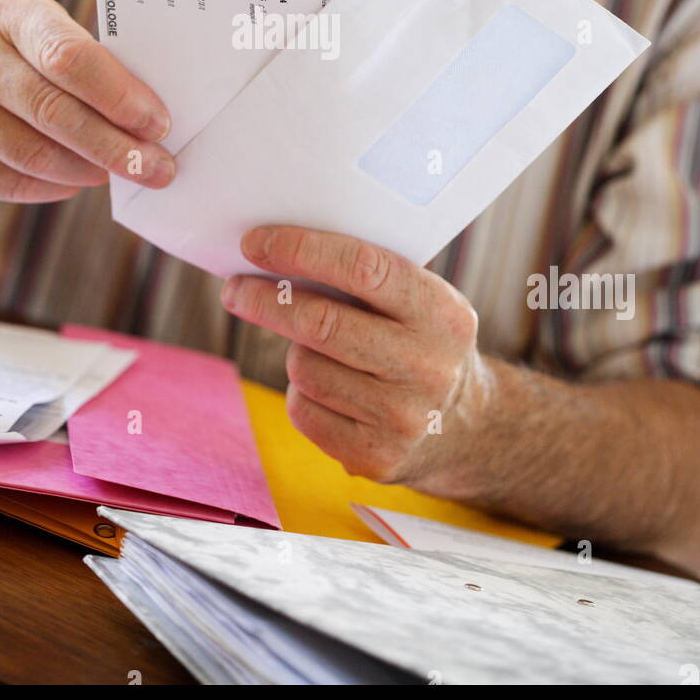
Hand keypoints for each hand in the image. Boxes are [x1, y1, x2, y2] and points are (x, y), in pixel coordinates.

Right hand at [0, 0, 174, 202]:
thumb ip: (96, 67)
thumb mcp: (55, 39)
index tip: (158, 124)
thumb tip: (154, 122)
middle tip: (156, 168)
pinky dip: (52, 189)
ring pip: (33, 153)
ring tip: (117, 173)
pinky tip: (76, 182)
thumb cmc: (30, 59)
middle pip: (54, 111)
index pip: (69, 56)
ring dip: (87, 171)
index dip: (119, 96)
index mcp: (11, 10)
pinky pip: (7, 183)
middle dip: (115, 146)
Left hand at [221, 224, 492, 491]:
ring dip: (297, 351)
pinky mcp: (376, 457)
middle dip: (266, 300)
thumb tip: (274, 252)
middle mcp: (429, 366)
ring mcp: (404, 418)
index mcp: (444, 313)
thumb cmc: (419, 342)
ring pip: (306, 368)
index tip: (255, 242)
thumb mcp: (420, 302)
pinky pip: (303, 411)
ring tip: (321, 351)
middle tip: (234, 288)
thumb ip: (367, 277)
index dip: (301, 250)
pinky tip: (330, 389)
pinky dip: (302, 393)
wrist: (464, 428)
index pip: (363, 268)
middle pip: (322, 323)